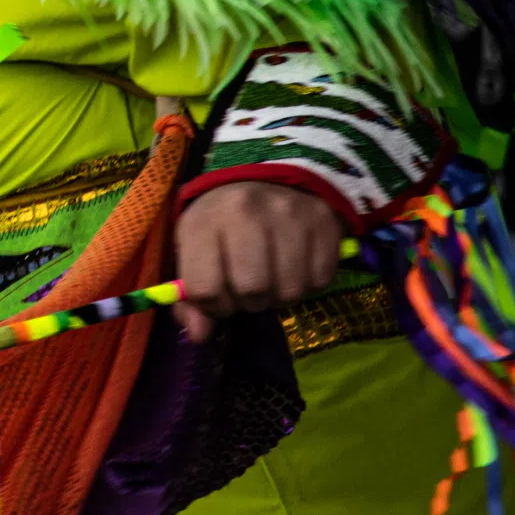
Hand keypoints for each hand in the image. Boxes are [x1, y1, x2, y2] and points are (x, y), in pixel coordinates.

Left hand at [172, 181, 342, 342]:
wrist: (270, 179)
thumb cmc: (223, 221)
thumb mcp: (194, 249)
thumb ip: (190, 296)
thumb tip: (199, 335)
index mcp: (203, 221)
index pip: (204, 288)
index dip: (213, 305)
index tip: (219, 296)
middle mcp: (245, 213)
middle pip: (252, 291)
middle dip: (249, 301)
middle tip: (250, 286)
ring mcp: (288, 215)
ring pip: (289, 292)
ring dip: (280, 295)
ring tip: (273, 276)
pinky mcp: (324, 222)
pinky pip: (320, 281)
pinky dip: (308, 284)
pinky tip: (296, 265)